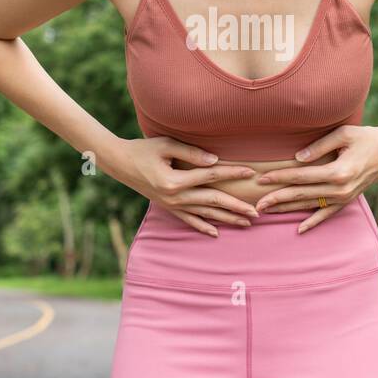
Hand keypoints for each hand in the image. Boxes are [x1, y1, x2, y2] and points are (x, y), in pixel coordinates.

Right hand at [109, 136, 260, 236]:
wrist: (120, 164)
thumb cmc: (143, 149)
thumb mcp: (166, 145)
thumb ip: (191, 153)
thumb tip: (215, 161)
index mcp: (174, 180)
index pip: (211, 175)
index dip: (232, 173)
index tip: (251, 172)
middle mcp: (174, 196)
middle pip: (212, 201)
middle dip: (236, 206)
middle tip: (256, 211)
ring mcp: (171, 204)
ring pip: (205, 213)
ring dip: (226, 218)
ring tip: (246, 222)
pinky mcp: (168, 207)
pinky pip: (188, 220)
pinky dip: (203, 226)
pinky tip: (216, 232)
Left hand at [252, 125, 377, 232]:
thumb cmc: (365, 137)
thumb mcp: (343, 134)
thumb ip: (318, 147)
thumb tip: (296, 159)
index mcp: (338, 171)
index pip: (301, 176)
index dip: (279, 177)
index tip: (261, 179)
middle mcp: (340, 189)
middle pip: (301, 194)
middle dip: (277, 198)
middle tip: (256, 203)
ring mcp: (344, 197)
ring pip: (310, 205)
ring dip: (288, 209)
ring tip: (268, 212)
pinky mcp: (347, 200)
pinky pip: (327, 214)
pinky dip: (313, 222)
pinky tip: (299, 229)